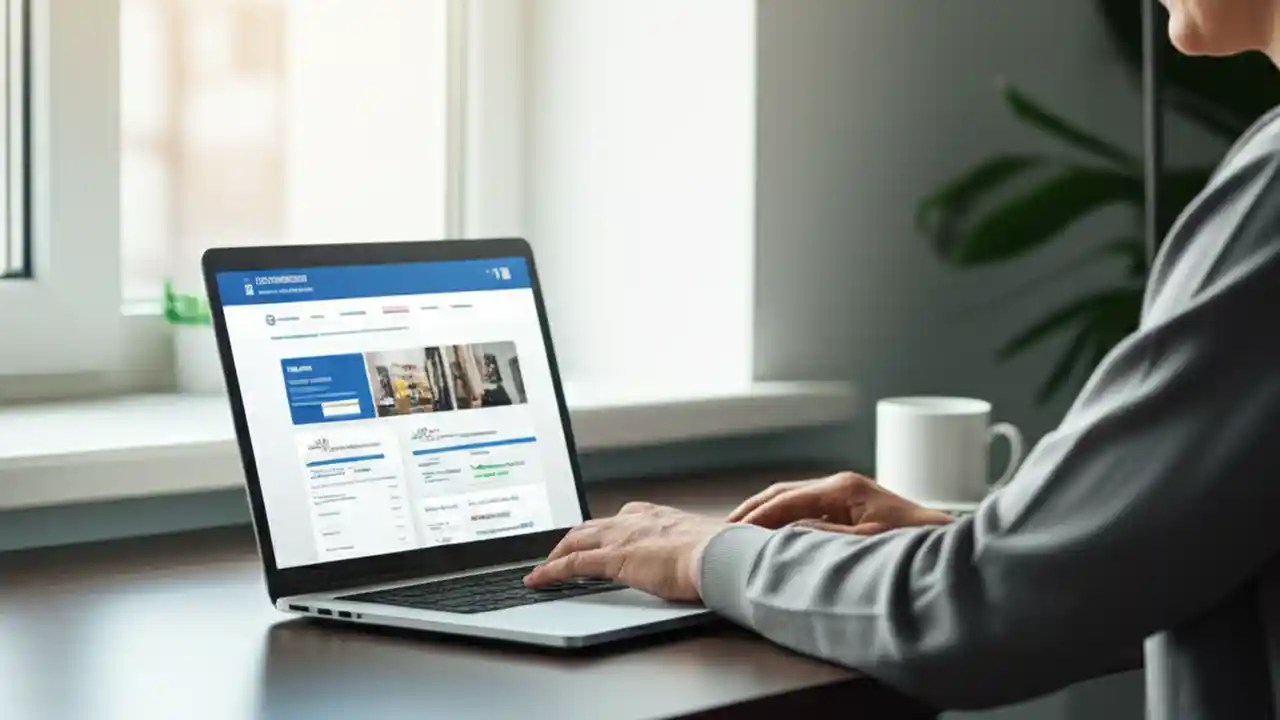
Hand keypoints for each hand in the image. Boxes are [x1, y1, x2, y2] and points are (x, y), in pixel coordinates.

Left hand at [523, 502, 728, 601]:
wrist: (718, 555)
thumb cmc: (719, 554)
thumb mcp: (701, 545)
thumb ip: (690, 548)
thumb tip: (698, 559)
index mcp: (658, 516)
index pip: (622, 516)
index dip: (605, 526)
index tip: (600, 532)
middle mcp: (634, 520)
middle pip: (592, 525)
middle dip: (574, 538)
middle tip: (561, 551)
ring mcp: (621, 537)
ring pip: (576, 540)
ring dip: (557, 553)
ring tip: (545, 566)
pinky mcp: (612, 559)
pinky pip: (571, 564)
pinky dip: (550, 571)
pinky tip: (538, 579)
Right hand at [726, 471, 952, 534]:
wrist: (943, 542)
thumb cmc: (911, 543)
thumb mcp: (866, 542)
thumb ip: (826, 536)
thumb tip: (788, 530)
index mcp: (842, 488)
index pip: (786, 499)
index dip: (757, 516)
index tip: (733, 532)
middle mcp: (841, 485)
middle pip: (784, 491)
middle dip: (754, 508)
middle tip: (727, 528)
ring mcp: (846, 494)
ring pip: (793, 497)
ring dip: (767, 511)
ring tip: (742, 529)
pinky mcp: (851, 506)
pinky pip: (807, 507)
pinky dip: (784, 516)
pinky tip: (773, 530)